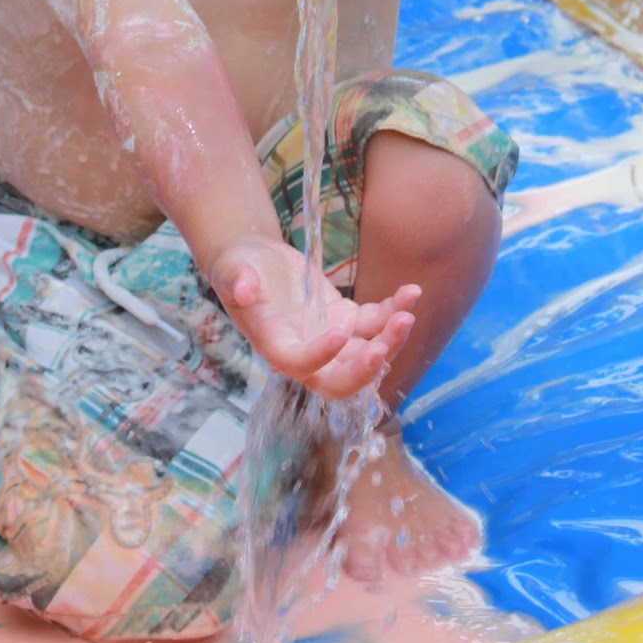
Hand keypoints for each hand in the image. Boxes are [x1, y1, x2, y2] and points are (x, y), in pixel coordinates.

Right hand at [208, 235, 417, 399]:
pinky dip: (394, 312)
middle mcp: (306, 351)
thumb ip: (236, 279)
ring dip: (390, 340)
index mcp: (275, 344)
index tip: (340, 331)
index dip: (320, 357)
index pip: (299, 364)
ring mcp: (330, 338)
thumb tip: (243, 288)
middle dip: (365, 370)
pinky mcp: (346, 320)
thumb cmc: (237, 265)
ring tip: (407, 310)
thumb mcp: (231, 268)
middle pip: (340, 382)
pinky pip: (375, 325)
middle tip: (384, 345)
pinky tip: (410, 292)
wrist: (256, 260)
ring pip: (366, 356)